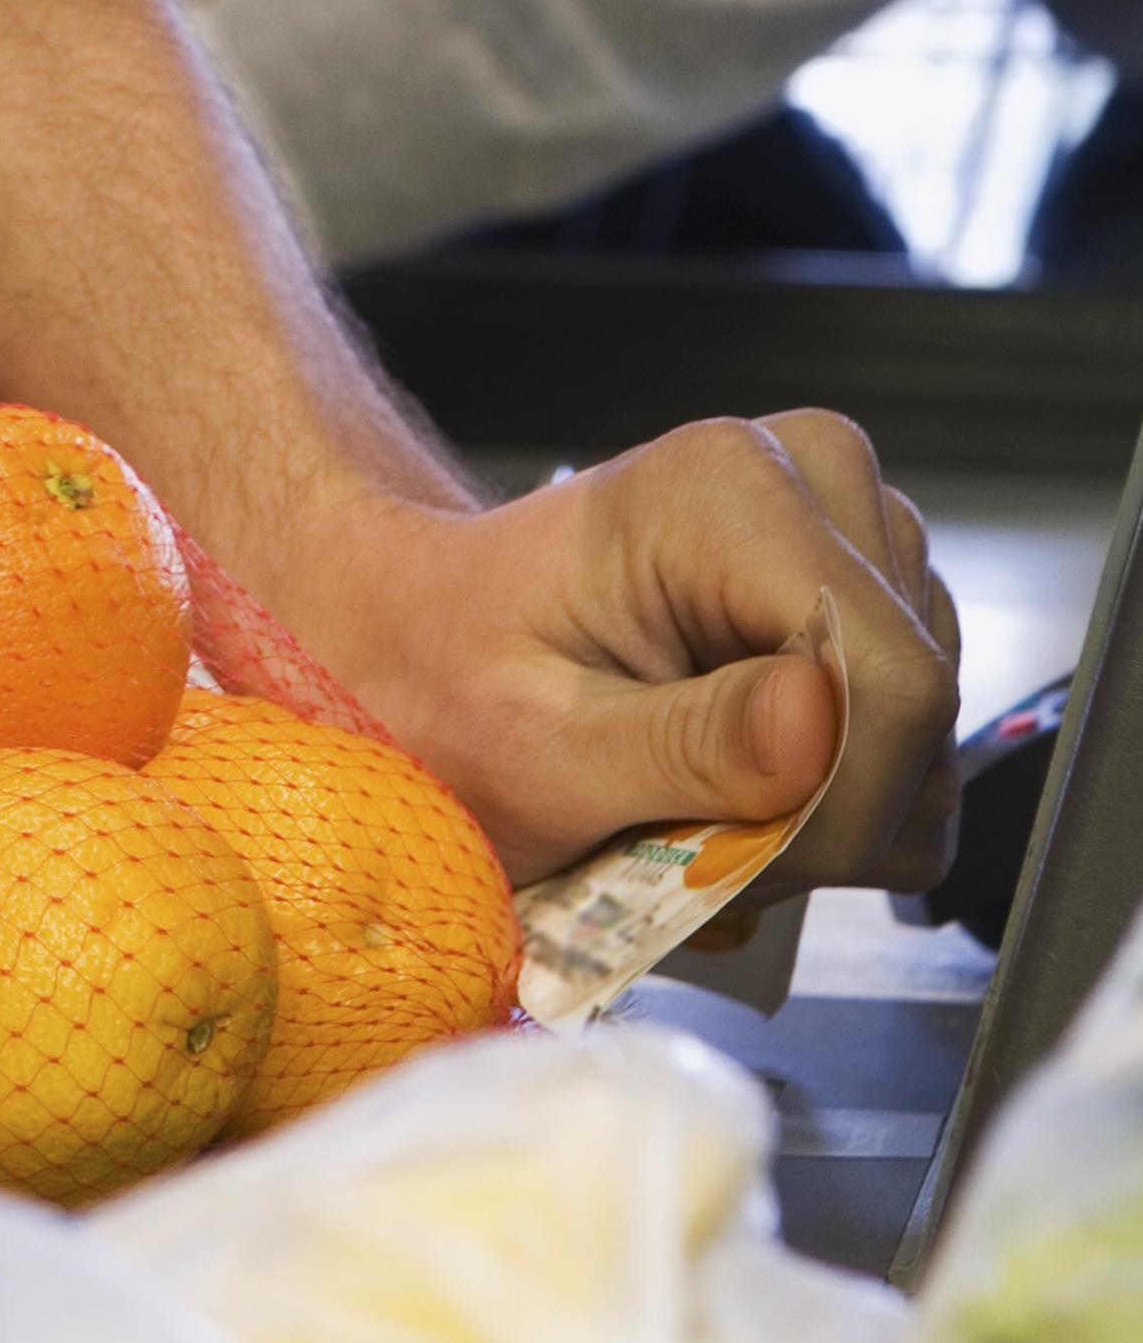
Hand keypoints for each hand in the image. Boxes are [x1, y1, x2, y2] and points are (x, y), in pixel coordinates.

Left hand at [297, 411, 959, 888]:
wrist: (421, 641)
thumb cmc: (452, 682)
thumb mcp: (539, 745)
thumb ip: (683, 744)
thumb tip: (818, 727)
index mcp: (728, 489)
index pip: (890, 676)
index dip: (846, 806)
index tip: (750, 863)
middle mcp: (806, 479)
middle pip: (917, 703)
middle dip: (827, 816)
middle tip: (697, 845)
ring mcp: (842, 528)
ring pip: (922, 727)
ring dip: (825, 810)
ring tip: (696, 808)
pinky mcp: (858, 587)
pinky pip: (905, 729)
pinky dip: (832, 791)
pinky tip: (735, 786)